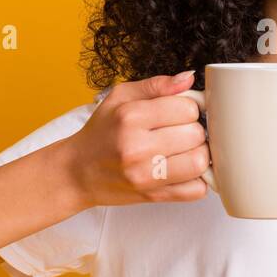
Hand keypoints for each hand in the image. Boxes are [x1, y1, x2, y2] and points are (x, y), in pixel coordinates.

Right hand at [67, 70, 209, 206]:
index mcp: (131, 117)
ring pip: (200, 162)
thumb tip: (189, 79)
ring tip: (185, 151)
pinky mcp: (153, 197)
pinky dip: (198, 181)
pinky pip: (196, 190)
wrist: (76, 172)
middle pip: (196, 134)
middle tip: (181, 132)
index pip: (187, 108)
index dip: (189, 108)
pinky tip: (184, 171)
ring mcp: (146, 175)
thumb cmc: (100, 133)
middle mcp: (137, 147)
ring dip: (199, 155)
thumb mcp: (120, 98)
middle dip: (195, 130)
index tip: (180, 113)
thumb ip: (156, 85)